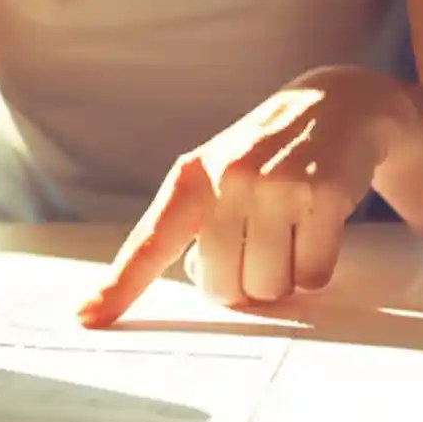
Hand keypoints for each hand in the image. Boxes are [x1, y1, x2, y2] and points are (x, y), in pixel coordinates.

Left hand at [78, 66, 414, 326]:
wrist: (334, 105)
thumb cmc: (265, 155)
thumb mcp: (217, 174)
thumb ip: (195, 225)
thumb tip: (201, 278)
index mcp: (190, 178)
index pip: (148, 242)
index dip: (119, 285)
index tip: (87, 316)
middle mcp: (227, 179)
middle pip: (221, 286)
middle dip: (241, 283)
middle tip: (256, 247)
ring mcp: (276, 186)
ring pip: (269, 287)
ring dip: (281, 277)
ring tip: (287, 233)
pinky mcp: (322, 196)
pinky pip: (312, 274)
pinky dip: (315, 267)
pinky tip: (315, 229)